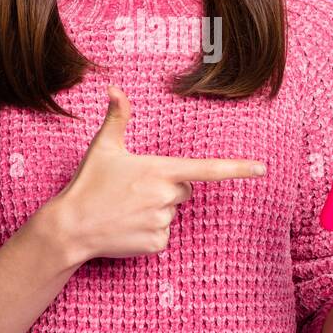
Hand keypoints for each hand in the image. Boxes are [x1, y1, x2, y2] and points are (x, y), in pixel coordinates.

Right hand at [41, 84, 266, 265]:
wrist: (70, 227)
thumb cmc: (88, 184)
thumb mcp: (103, 147)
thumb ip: (117, 117)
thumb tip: (115, 88)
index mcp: (160, 170)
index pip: (207, 169)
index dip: (237, 168)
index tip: (261, 169)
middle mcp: (166, 196)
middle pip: (184, 190)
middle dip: (166, 188)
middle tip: (135, 190)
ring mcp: (162, 222)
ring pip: (172, 213)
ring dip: (155, 210)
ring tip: (126, 209)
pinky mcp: (156, 244)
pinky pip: (163, 234)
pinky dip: (149, 232)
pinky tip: (127, 227)